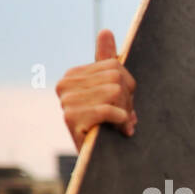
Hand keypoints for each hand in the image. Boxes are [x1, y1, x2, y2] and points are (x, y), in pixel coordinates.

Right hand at [56, 30, 136, 149]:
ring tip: (121, 126)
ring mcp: (66, 101)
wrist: (99, 161)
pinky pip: (107, 109)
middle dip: (129, 101)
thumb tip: (106, 32)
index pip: (116, 67)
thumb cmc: (108, 127)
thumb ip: (107, 62)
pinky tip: (119, 128)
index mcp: (74, 75)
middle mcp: (65, 85)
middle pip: (116, 78)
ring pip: (114, 92)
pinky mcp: (70, 118)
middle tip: (126, 120)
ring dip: (126, 113)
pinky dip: (120, 119)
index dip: (129, 89)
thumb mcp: (112, 93)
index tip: (126, 106)